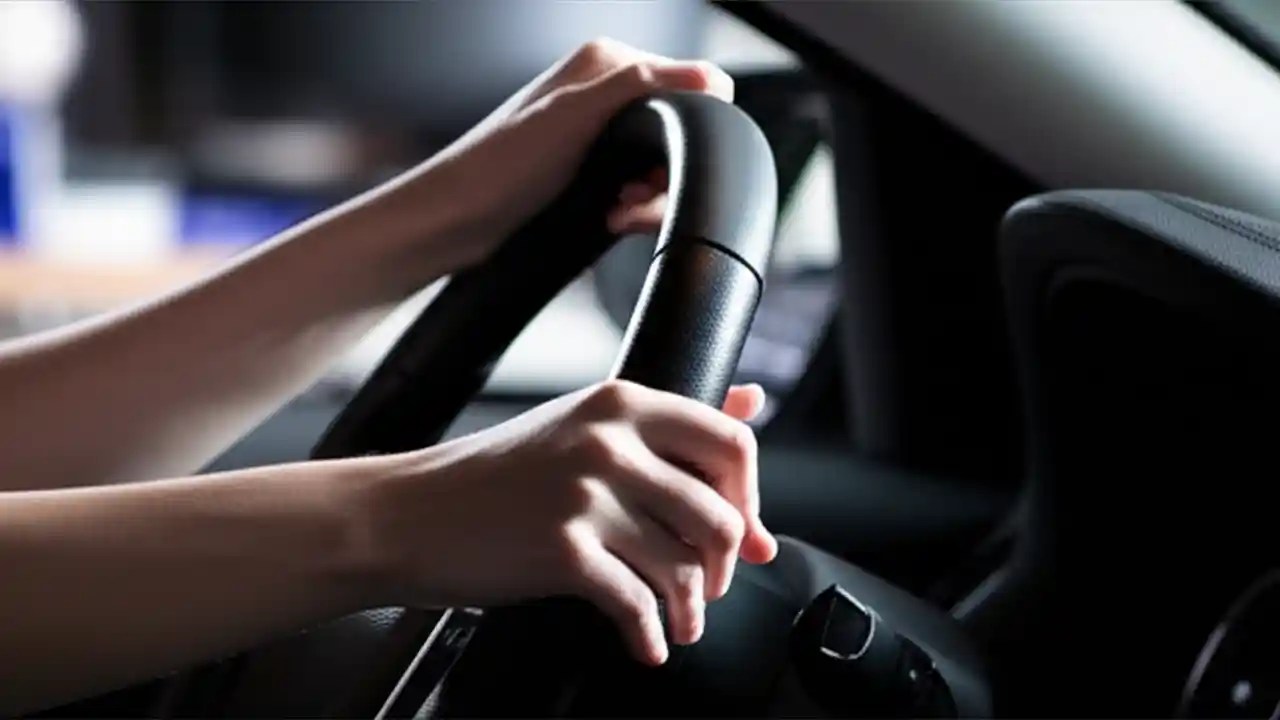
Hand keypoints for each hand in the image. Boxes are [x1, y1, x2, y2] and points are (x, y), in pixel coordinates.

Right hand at [364, 380, 776, 665]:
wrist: (408, 514)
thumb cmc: (496, 475)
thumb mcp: (585, 424)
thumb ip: (670, 421)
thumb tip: (754, 401)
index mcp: (622, 403)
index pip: (730, 444)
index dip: (750, 497)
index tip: (744, 530)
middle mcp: (610, 441)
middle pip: (720, 515)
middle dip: (724, 566)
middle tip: (708, 586)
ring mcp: (586, 496)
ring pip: (684, 567)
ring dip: (690, 610)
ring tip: (678, 622)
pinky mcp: (563, 551)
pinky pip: (637, 605)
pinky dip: (650, 635)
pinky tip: (646, 643)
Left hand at [397, 38, 733, 269]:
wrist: (456, 220)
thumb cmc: (500, 165)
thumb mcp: (574, 117)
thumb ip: (641, 86)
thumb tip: (711, 80)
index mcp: (607, 63)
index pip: (693, 84)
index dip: (695, 130)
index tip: (665, 166)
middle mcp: (607, 93)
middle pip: (682, 131)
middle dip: (668, 173)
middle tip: (633, 196)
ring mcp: (602, 135)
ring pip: (665, 167)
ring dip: (652, 199)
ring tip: (619, 213)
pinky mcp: (596, 174)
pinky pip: (644, 190)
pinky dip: (637, 210)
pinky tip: (613, 220)